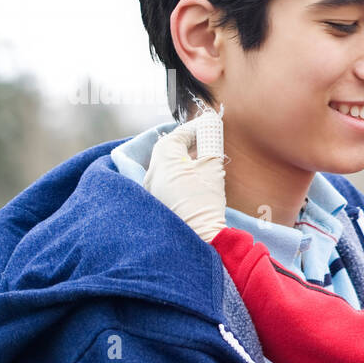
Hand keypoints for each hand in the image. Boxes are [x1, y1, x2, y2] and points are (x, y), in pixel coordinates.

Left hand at [143, 109, 226, 241]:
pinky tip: (190, 179)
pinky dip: (176, 174)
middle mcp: (151, 172)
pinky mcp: (154, 202)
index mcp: (163, 159)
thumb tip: (210, 128)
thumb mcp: (213, 166)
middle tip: (203, 141)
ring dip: (180, 159)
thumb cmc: (206, 200)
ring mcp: (150, 189)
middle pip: (167, 149)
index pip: (177, 135)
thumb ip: (210, 143)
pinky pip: (163, 180)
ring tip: (199, 160)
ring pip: (164, 165)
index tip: (208, 126)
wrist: (200, 235)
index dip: (194, 129)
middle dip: (185, 143)